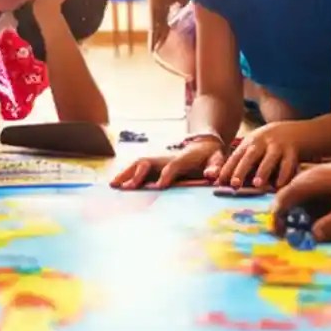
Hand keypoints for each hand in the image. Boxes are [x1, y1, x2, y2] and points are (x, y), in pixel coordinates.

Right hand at [110, 139, 224, 189]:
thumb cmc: (211, 155)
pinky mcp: (154, 164)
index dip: (166, 175)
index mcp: (183, 159)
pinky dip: (126, 174)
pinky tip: (116, 184)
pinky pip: (137, 167)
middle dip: (136, 174)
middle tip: (127, 188)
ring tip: (113, 185)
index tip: (159, 187)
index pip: (172, 167)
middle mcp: (166, 158)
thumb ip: (215, 166)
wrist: (203, 142)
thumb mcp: (217, 158)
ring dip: (126, 173)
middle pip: (147, 162)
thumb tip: (211, 175)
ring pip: (138, 164)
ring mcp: (158, 160)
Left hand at [216, 119, 320, 189]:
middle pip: (250, 156)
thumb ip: (246, 158)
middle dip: (241, 169)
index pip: (237, 155)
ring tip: (257, 184)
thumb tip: (228, 179)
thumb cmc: (277, 143)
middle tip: (234, 184)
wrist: (304, 130)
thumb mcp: (259, 144)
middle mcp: (264, 141)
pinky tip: (280, 185)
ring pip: (270, 158)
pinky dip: (284, 174)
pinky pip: (289, 163)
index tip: (218, 181)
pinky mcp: (295, 149)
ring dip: (263, 171)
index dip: (228, 168)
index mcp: (252, 141)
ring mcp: (280, 144)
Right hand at [271, 157, 330, 241]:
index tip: (281, 234)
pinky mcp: (325, 180)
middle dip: (284, 217)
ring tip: (303, 232)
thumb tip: (313, 237)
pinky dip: (307, 209)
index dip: (277, 218)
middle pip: (286, 197)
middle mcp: (310, 176)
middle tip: (289, 236)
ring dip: (296, 214)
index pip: (283, 198)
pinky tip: (317, 221)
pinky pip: (308, 195)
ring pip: (297, 196)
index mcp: (313, 181)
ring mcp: (317, 177)